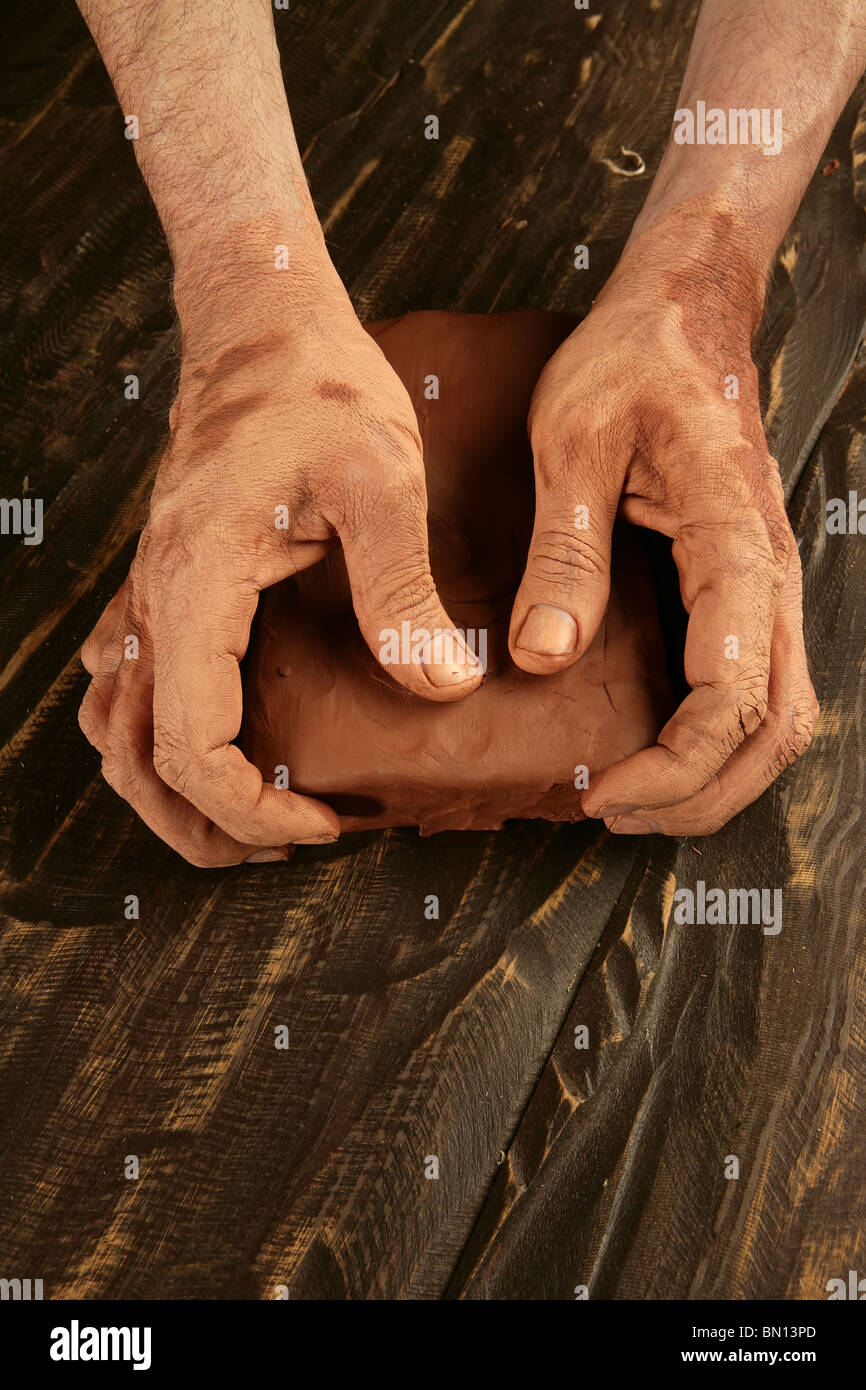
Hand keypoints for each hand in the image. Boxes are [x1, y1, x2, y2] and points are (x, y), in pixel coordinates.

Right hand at [79, 262, 480, 865]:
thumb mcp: (379, 480)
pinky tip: (218, 738)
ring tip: (248, 817)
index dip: (253, 807)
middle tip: (288, 844)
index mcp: (195, 588)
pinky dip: (159, 732)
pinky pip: (132, 680)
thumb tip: (440, 687)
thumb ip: (401, 587)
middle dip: (203, 823)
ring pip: (118, 725)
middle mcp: (156, 600)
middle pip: (136, 756)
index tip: (326, 823)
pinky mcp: (169, 579)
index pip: (193, 746)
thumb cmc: (319, 388)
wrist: (262, 323)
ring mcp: (152, 590)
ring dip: (169, 787)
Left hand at [509, 206, 817, 834]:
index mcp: (734, 541)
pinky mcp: (747, 583)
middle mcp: (769, 572)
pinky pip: (759, 682)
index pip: (731, 696)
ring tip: (634, 798)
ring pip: (781, 716)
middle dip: (702, 795)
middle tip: (612, 814)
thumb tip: (545, 658)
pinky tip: (656, 747)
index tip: (600, 794)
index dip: (671, 767)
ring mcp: (767, 581)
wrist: (685, 307)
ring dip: (718, 776)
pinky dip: (719, 736)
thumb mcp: (572, 442)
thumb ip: (564, 553)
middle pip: (775, 729)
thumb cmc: (630, 358)